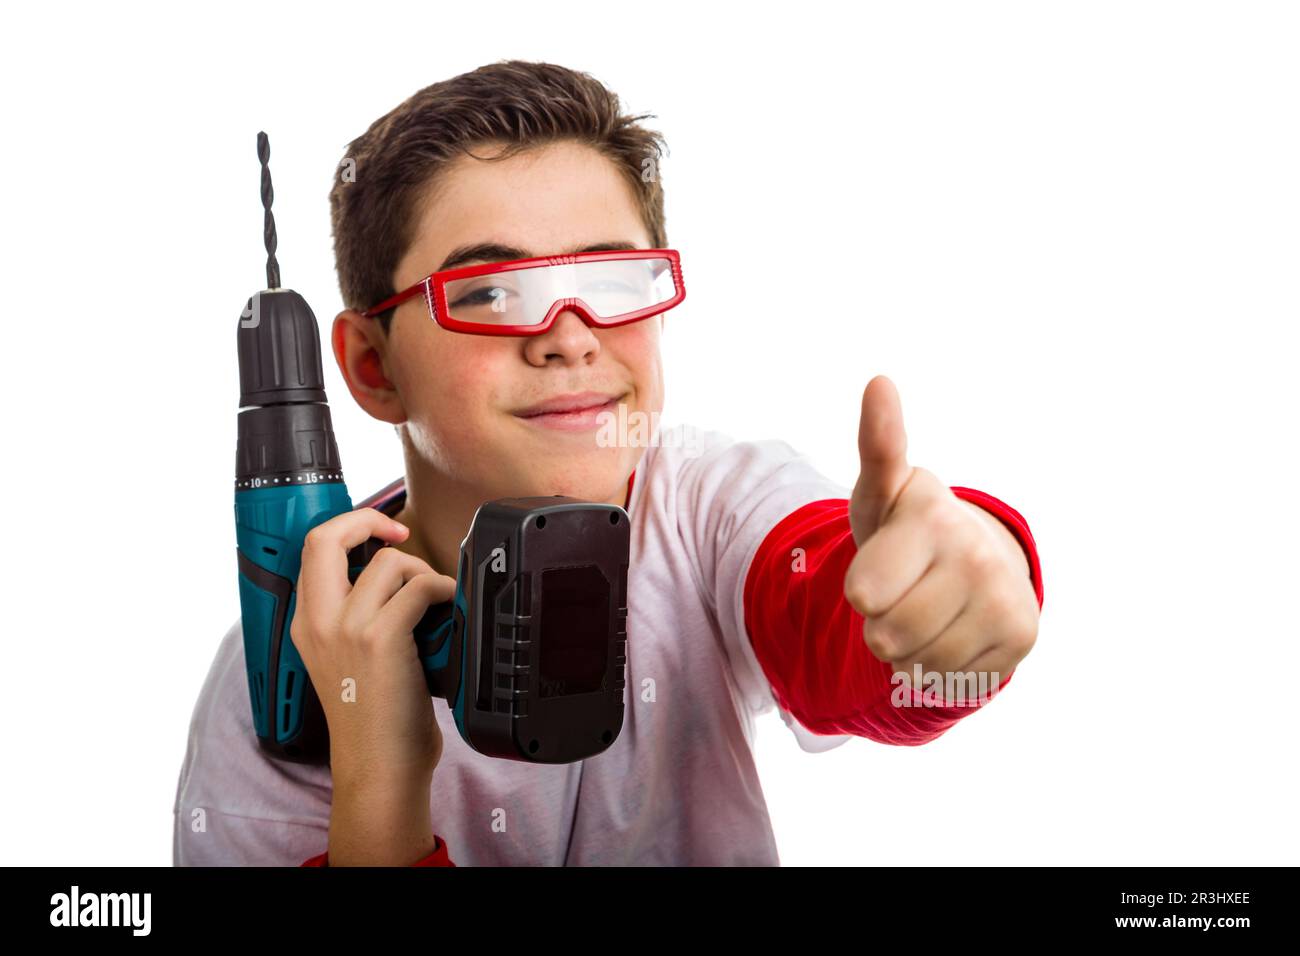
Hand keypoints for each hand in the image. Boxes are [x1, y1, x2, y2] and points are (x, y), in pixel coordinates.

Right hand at [290, 507, 454, 863]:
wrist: (379, 767)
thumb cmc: (375, 718)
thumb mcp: (346, 660)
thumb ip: (357, 615)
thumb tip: (397, 574)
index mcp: (307, 624)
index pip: (311, 548)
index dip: (349, 526)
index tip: (382, 534)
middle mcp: (318, 622)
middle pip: (326, 538)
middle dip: (368, 521)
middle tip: (399, 536)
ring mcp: (347, 629)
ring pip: (388, 563)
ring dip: (423, 572)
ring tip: (434, 600)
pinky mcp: (380, 640)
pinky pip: (420, 588)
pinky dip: (444, 591)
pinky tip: (448, 610)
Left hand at [844, 376, 1038, 702]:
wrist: (970, 561)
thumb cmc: (907, 527)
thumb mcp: (881, 492)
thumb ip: (877, 445)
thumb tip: (879, 380)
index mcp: (934, 516)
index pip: (862, 595)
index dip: (861, 589)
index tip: (883, 562)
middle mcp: (976, 554)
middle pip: (884, 637)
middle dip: (881, 623)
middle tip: (903, 591)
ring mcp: (1005, 597)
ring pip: (916, 663)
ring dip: (909, 648)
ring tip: (926, 609)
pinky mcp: (1022, 636)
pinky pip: (949, 679)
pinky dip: (941, 664)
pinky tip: (954, 628)